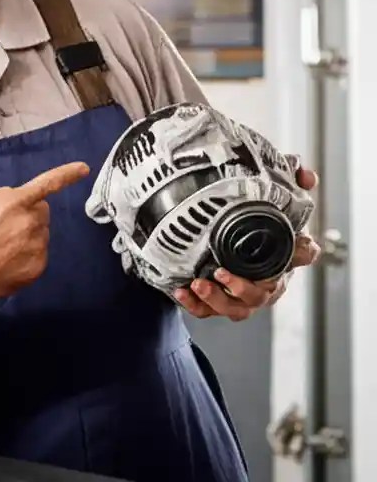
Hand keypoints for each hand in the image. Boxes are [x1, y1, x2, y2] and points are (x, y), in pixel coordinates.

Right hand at [0, 161, 90, 303]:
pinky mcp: (38, 267)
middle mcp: (30, 222)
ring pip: (41, 234)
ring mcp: (36, 246)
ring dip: (28, 237)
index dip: (66, 174)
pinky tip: (6, 263)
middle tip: (5, 229)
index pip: (46, 183)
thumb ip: (1, 199)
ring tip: (1, 249)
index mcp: (13, 202)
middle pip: (42, 212)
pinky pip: (39, 255)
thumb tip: (15, 203)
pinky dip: (27, 257)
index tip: (84, 168)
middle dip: (28, 216)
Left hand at [175, 165, 322, 320]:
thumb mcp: (264, 194)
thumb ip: (285, 178)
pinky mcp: (216, 300)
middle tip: (222, 272)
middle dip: (243, 287)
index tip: (292, 245)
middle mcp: (266, 279)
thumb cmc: (245, 218)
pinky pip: (208, 311)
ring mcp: (240, 293)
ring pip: (237, 308)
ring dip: (218, 299)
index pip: (304, 254)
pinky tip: (182, 292)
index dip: (303, 252)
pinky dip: (195, 305)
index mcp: (282, 254)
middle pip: (264, 293)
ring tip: (199, 284)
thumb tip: (304, 174)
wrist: (209, 230)